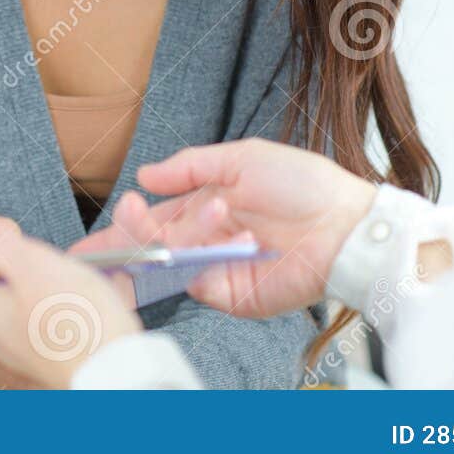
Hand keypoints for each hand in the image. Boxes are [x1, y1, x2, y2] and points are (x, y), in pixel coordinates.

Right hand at [134, 139, 376, 317]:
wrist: (343, 223)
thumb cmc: (302, 184)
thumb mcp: (241, 158)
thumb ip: (189, 166)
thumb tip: (144, 175)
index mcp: (204, 208)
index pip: (153, 221)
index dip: (126, 225)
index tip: (110, 222)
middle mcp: (206, 241)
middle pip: (152, 247)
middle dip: (134, 232)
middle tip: (131, 213)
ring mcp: (218, 270)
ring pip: (171, 262)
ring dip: (183, 235)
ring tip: (220, 211)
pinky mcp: (234, 295)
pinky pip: (199, 282)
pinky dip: (209, 258)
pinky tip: (241, 236)